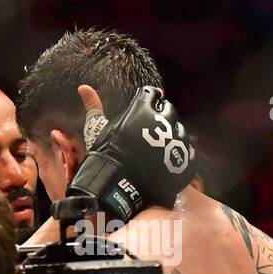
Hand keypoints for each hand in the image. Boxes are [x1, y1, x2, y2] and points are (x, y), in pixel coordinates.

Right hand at [67, 85, 195, 222]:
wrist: (116, 187)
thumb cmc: (105, 156)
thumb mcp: (97, 128)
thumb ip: (94, 106)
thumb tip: (84, 87)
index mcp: (143, 110)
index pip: (152, 95)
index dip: (149, 102)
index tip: (146, 109)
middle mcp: (163, 122)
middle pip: (169, 112)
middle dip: (162, 118)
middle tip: (153, 131)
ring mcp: (176, 142)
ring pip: (180, 131)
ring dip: (172, 136)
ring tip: (159, 149)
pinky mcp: (184, 161)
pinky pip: (189, 152)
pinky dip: (180, 155)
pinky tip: (168, 160)